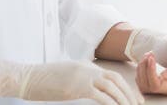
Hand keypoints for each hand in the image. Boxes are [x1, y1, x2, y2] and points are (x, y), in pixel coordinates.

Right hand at [0, 56, 143, 103]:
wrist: (27, 77)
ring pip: (113, 88)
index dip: (125, 87)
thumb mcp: (66, 75)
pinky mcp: (78, 87)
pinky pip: (101, 96)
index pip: (112, 75)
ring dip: (124, 99)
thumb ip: (79, 79)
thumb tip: (90, 90)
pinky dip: (112, 103)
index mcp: (86, 66)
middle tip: (139, 104)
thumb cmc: (42, 80)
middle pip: (116, 80)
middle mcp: (88, 69)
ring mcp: (84, 76)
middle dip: (130, 93)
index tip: (133, 98)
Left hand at [136, 52, 166, 95]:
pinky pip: (142, 81)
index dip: (151, 71)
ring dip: (142, 68)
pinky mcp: (157, 84)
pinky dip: (141, 70)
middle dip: (144, 68)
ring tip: (148, 55)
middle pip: (146, 86)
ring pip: (142, 84)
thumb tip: (166, 75)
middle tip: (150, 54)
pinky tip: (147, 60)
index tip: (152, 57)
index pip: (156, 85)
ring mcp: (162, 89)